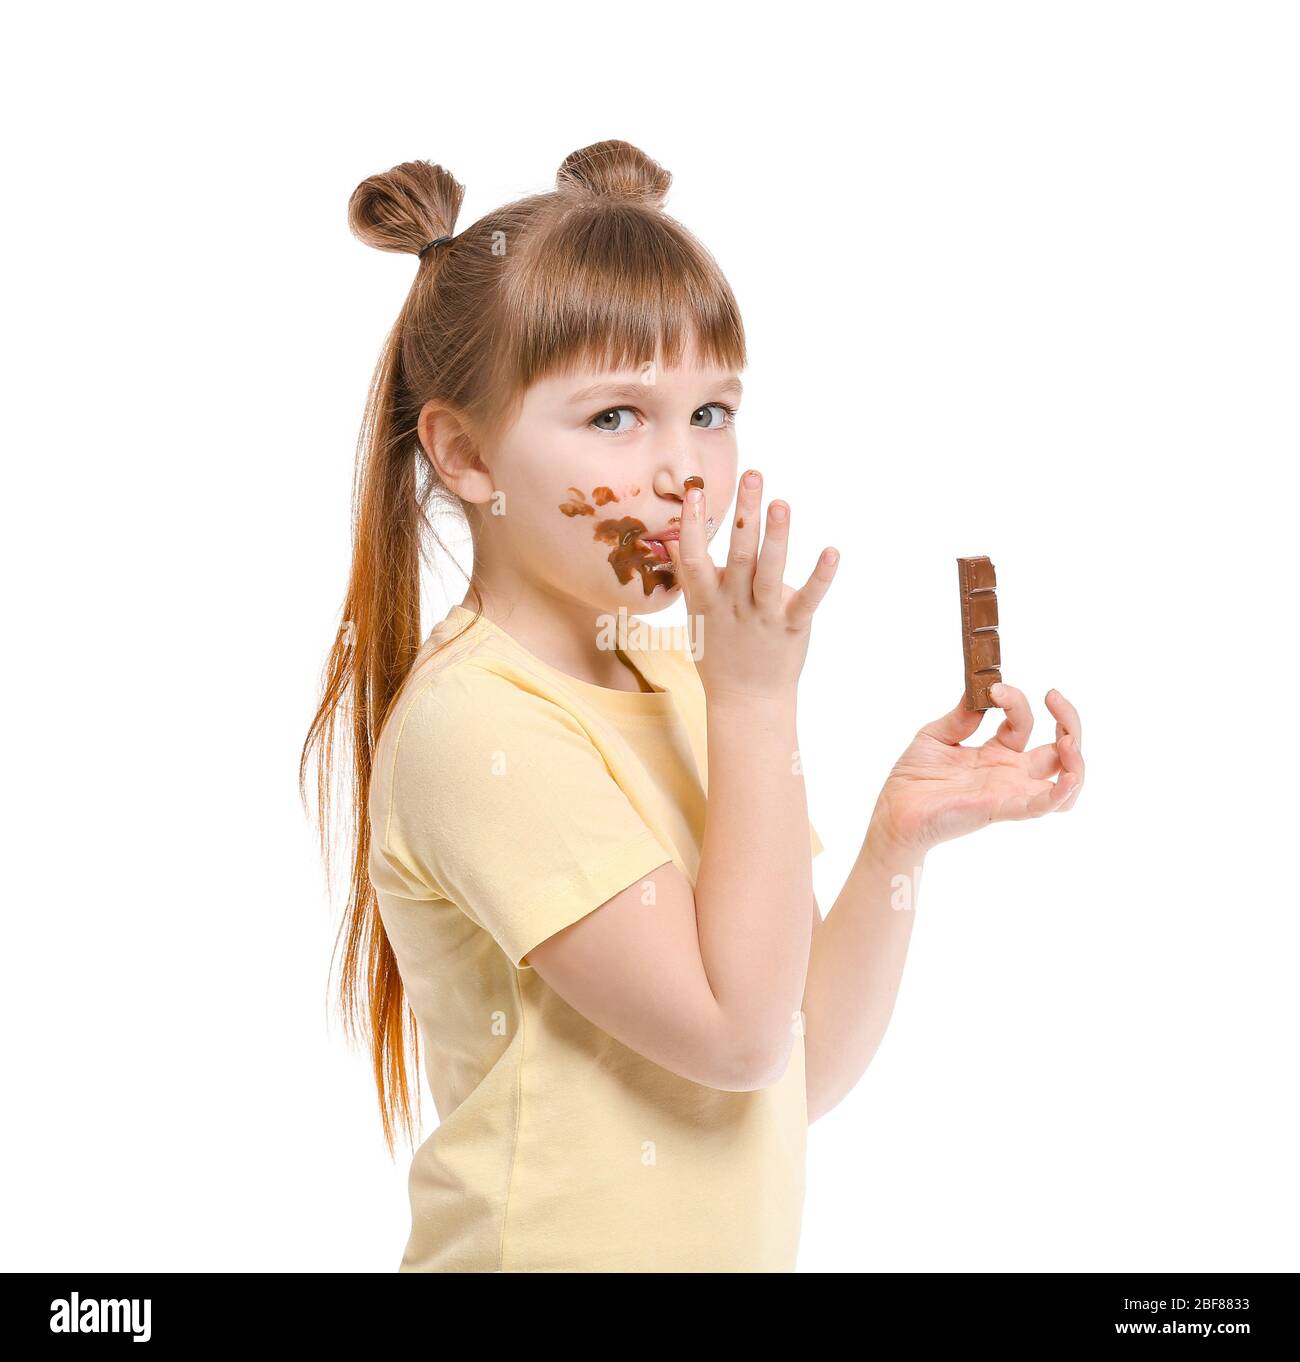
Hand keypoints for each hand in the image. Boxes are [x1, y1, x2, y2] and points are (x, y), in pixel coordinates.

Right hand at [665, 469, 837, 705]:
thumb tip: (674, 539)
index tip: (696, 491)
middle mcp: (734, 604)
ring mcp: (763, 616)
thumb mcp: (696, 614)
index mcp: (706, 599)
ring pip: (769, 573)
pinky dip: (820, 577)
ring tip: (781, 503)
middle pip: (738, 555)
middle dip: (745, 514)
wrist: (745, 700)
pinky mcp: (792, 627)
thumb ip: (689, 576)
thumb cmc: (719, 651)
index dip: (695, 525)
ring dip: (776, 537)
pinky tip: (831, 552)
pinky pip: (807, 600)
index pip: (695, 557)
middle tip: (753, 475)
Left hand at [867, 684, 1084, 854]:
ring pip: (1065, 782)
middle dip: (1068, 721)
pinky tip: (1068, 778)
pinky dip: (1062, 793)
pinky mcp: (1002, 808)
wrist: (895, 810)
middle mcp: (1010, 773)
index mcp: (997, 753)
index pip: (1024, 723)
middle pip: (1060, 751)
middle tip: (1053, 695)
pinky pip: (1042, 806)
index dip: (1016, 701)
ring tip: (1067, 740)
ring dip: (1076, 761)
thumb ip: (962, 715)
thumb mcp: (937, 735)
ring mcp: (1010, 791)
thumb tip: (980, 690)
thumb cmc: (914, 778)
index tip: (994, 687)